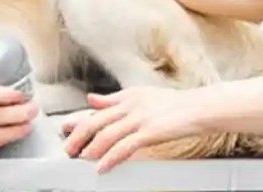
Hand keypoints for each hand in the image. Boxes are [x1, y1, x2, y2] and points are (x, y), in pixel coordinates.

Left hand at [62, 88, 200, 172]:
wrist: (198, 108)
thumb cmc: (174, 104)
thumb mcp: (140, 95)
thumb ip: (114, 99)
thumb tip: (91, 99)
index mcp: (126, 96)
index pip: (95, 109)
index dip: (77, 120)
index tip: (64, 128)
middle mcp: (129, 105)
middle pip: (94, 121)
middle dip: (77, 137)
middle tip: (68, 149)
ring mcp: (138, 118)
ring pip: (105, 135)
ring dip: (90, 149)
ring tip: (81, 159)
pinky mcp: (148, 132)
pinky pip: (124, 147)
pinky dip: (110, 158)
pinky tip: (102, 166)